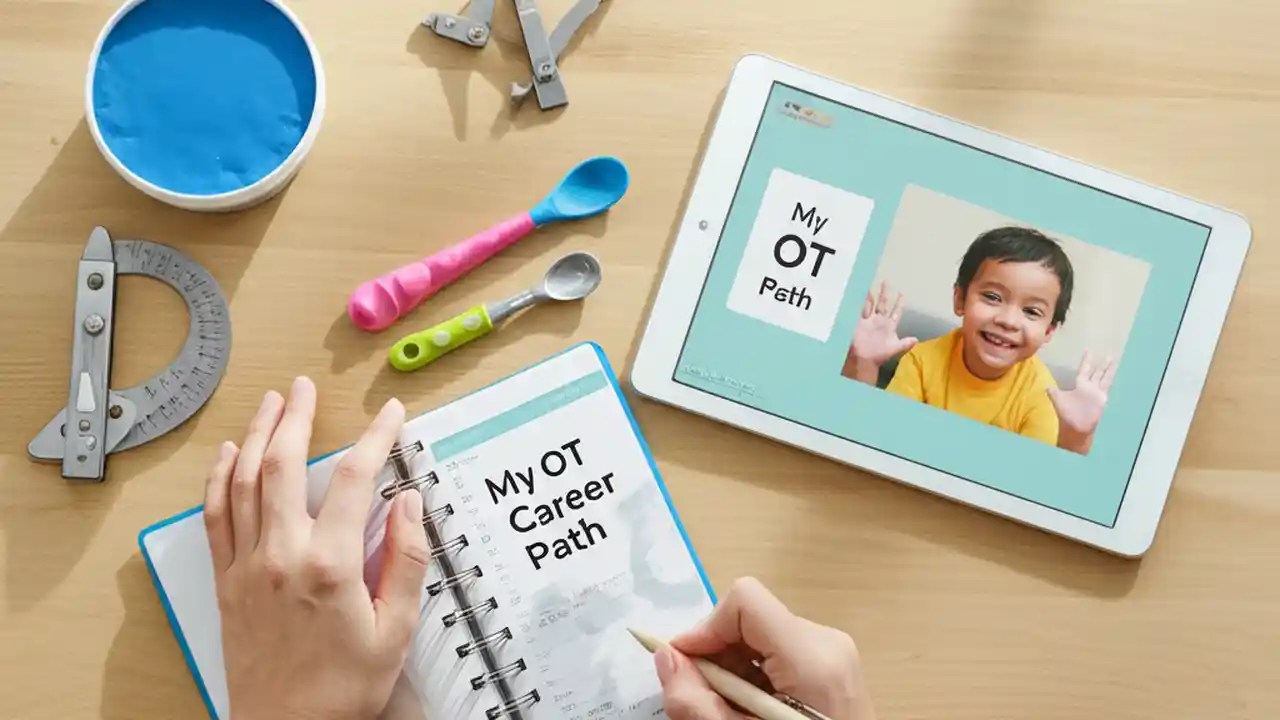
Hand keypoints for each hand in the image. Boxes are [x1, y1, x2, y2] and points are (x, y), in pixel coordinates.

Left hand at [204, 378, 429, 719]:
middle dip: (297, 417)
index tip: (390, 415)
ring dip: (258, 435)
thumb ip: (406, 560)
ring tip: (273, 403)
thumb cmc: (344, 689)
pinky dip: (219, 480)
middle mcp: (281, 556)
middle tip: (306, 386)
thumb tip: (408, 503)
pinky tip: (229, 456)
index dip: (376, 438)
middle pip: (284, 465)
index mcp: (330, 565)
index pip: (355, 480)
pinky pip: (216, 517)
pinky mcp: (227, 583)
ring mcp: (247, 567)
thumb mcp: (396, 630)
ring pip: (244, 482)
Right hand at [654, 577, 875, 719]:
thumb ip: (697, 701)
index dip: (705, 628)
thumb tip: (666, 657)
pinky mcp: (831, 664)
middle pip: (748, 618)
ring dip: (732, 668)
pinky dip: (753, 675)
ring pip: (759, 635)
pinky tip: (754, 708)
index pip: (744, 600)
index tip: (684, 665)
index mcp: (812, 657)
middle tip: (705, 699)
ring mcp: (833, 652)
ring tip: (734, 709)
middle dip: (715, 654)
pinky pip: (777, 651)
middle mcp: (827, 643)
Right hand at [847, 282, 916, 383]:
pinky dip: (860, 302)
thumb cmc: (879, 355)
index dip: (899, 303)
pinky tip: (860, 294)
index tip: (902, 294)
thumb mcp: (894, 349)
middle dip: (884, 293)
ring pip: (871, 304)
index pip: (895, 311)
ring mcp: (869, 320)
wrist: (864, 360)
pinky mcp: (859, 322)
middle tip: (886, 282)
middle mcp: (879, 321)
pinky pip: (859, 309)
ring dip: (871, 295)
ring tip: (871, 285)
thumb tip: (916, 339)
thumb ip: (905, 344)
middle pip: (883, 303)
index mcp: (889, 325)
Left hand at [1048, 352, 1115, 453]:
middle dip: (1102, 364)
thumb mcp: (1058, 400)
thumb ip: (1053, 392)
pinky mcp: (1102, 399)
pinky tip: (1116, 373)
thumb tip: (1045, 386)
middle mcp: (1089, 387)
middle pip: (1097, 372)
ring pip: (1105, 377)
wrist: (1075, 426)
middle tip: (1108, 354)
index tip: (1089, 350)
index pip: (1084, 369)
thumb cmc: (1066, 414)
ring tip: (1114, 359)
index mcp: (1080, 384)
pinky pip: (1108, 386)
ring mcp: (1097, 392)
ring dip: (1109, 369)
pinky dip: (1111, 379)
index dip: (1086, 360)